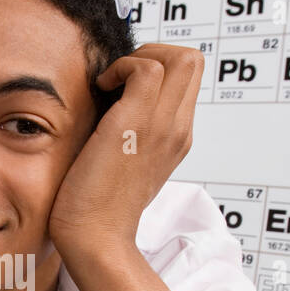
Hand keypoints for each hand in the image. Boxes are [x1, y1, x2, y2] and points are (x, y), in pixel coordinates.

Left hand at [48, 44, 203, 255]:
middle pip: (193, 59)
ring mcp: (163, 126)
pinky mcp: (136, 124)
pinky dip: (122, 67)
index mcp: (177, 138)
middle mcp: (178, 130)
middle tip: (122, 77)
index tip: (126, 84)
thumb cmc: (98, 206)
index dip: (159, 65)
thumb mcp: (126, 162)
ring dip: (138, 58)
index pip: (188, 77)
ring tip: (111, 85)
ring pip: (180, 57)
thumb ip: (132, 133)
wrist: (96, 238)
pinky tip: (101, 90)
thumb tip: (112, 100)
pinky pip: (146, 67)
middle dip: (154, 52)